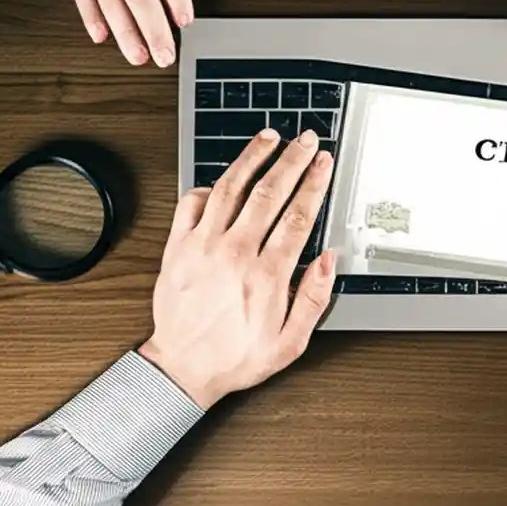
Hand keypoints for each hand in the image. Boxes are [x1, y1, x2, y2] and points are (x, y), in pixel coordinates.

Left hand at [139, 129, 334, 408]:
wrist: (183, 368)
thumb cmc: (235, 357)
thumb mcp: (290, 342)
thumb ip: (314, 299)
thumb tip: (328, 261)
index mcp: (266, 276)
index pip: (297, 216)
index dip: (314, 184)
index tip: (324, 164)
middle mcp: (234, 255)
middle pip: (269, 193)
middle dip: (292, 160)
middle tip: (307, 141)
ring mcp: (203, 247)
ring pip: (230, 188)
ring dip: (252, 158)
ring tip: (269, 137)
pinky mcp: (178, 247)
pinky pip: (192, 202)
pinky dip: (209, 185)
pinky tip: (225, 178)